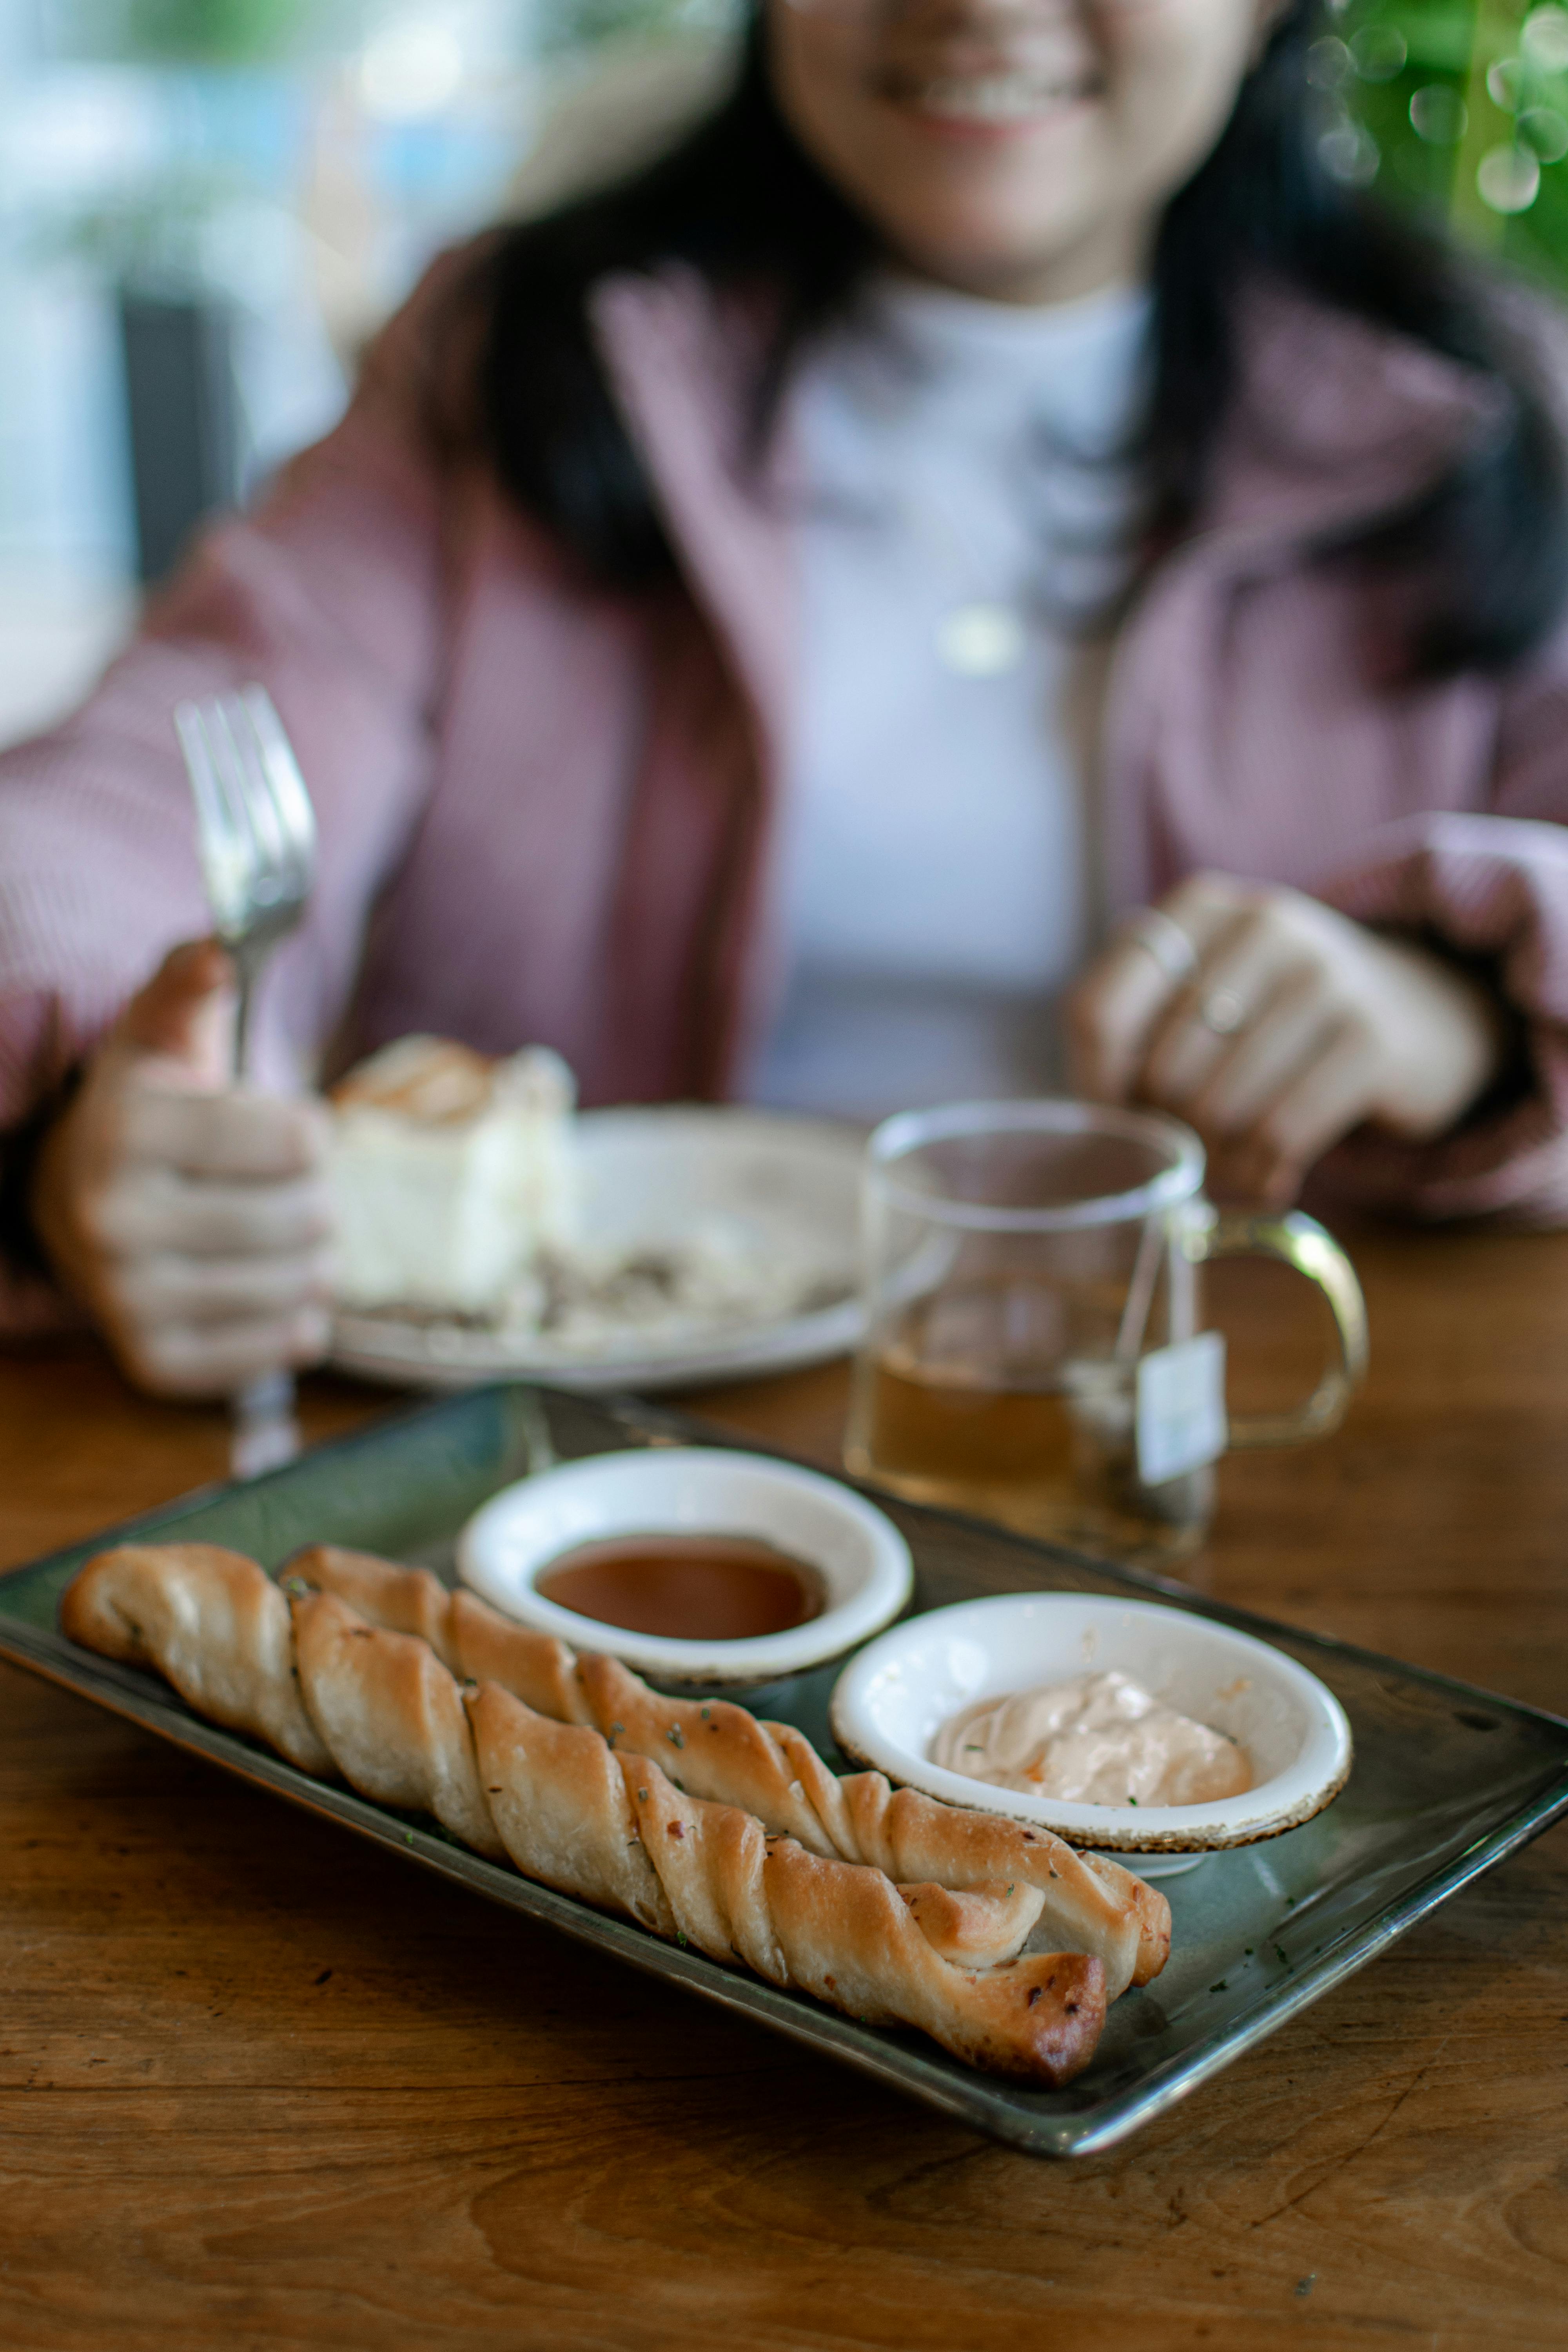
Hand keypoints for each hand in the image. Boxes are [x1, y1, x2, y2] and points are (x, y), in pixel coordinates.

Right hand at [30, 940, 334, 1397]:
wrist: (77, 1195)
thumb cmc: (150, 1104)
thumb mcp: (163, 1029)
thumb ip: (192, 979)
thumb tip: (219, 951)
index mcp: (123, 1131)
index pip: (300, 1140)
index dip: (308, 1130)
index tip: (278, 1128)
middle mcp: (112, 1221)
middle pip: (308, 1216)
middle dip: (314, 1196)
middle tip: (280, 1189)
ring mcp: (127, 1299)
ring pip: (301, 1285)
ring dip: (314, 1259)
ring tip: (277, 1236)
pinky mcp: (154, 1361)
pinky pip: (279, 1351)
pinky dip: (297, 1323)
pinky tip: (271, 1291)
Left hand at [1066, 874, 1509, 1206]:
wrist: (1424, 1013)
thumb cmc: (1282, 1017)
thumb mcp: (1209, 994)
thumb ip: (1135, 1034)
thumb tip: (1107, 1123)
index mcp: (1200, 907)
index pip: (1097, 1013)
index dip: (1099, 1084)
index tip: (1123, 1112)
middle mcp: (1263, 924)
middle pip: (1159, 1069)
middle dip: (1169, 1127)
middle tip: (1196, 1140)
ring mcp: (1324, 975)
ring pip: (1219, 1105)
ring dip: (1219, 1156)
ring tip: (1235, 1157)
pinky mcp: (1371, 1037)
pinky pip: (1281, 1131)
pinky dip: (1265, 1170)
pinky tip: (1271, 1174)